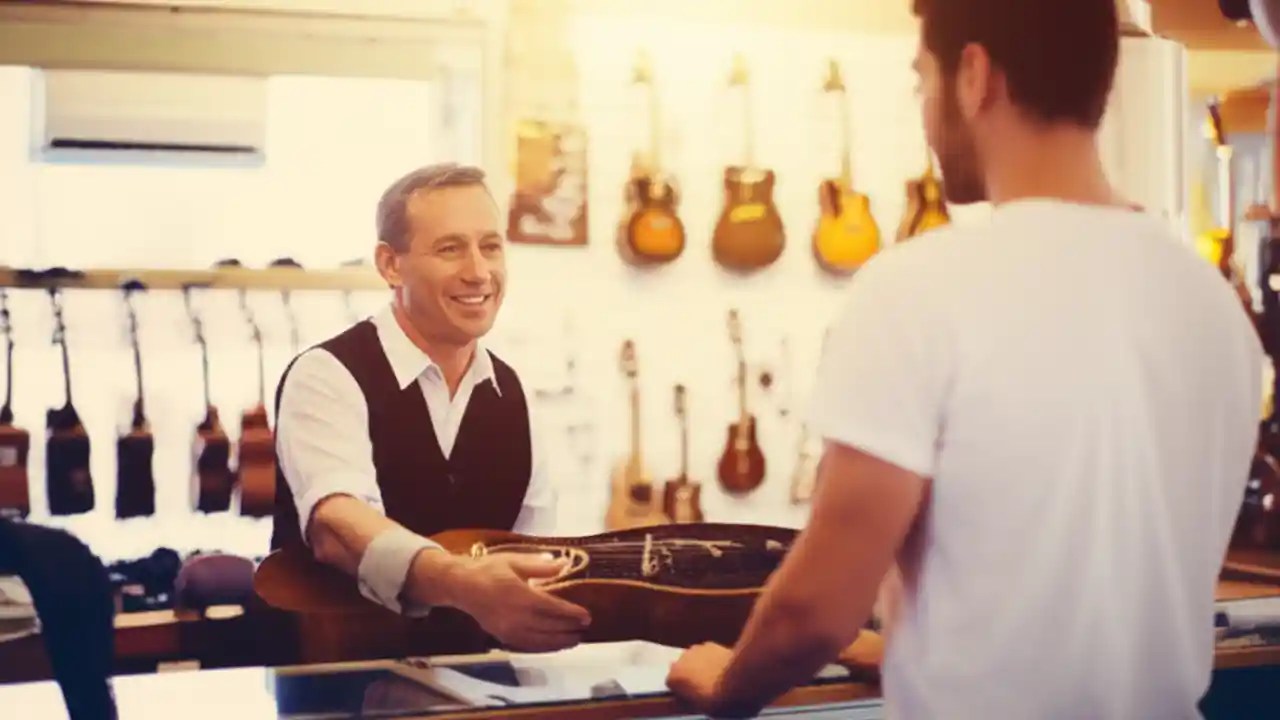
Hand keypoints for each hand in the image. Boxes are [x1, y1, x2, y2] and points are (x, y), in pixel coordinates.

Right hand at [444, 552, 591, 651]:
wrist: (461, 585)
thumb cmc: (489, 569)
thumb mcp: (515, 561)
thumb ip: (540, 566)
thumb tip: (564, 564)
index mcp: (519, 594)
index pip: (552, 607)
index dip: (571, 613)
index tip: (586, 616)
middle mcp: (515, 615)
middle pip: (549, 626)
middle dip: (569, 628)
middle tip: (585, 627)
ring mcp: (507, 629)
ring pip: (539, 640)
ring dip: (559, 642)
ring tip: (575, 640)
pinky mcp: (502, 636)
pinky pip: (527, 645)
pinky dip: (543, 647)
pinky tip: (554, 645)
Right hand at [666, 642, 735, 715]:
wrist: (739, 682)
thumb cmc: (717, 701)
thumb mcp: (698, 706)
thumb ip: (688, 697)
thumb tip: (688, 694)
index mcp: (674, 678)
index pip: (671, 684)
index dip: (682, 691)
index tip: (692, 696)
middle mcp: (680, 660)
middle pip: (681, 667)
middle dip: (689, 675)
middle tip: (704, 687)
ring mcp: (695, 649)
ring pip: (693, 658)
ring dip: (699, 665)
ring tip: (714, 677)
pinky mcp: (710, 644)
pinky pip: (706, 653)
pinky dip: (711, 658)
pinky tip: (722, 667)